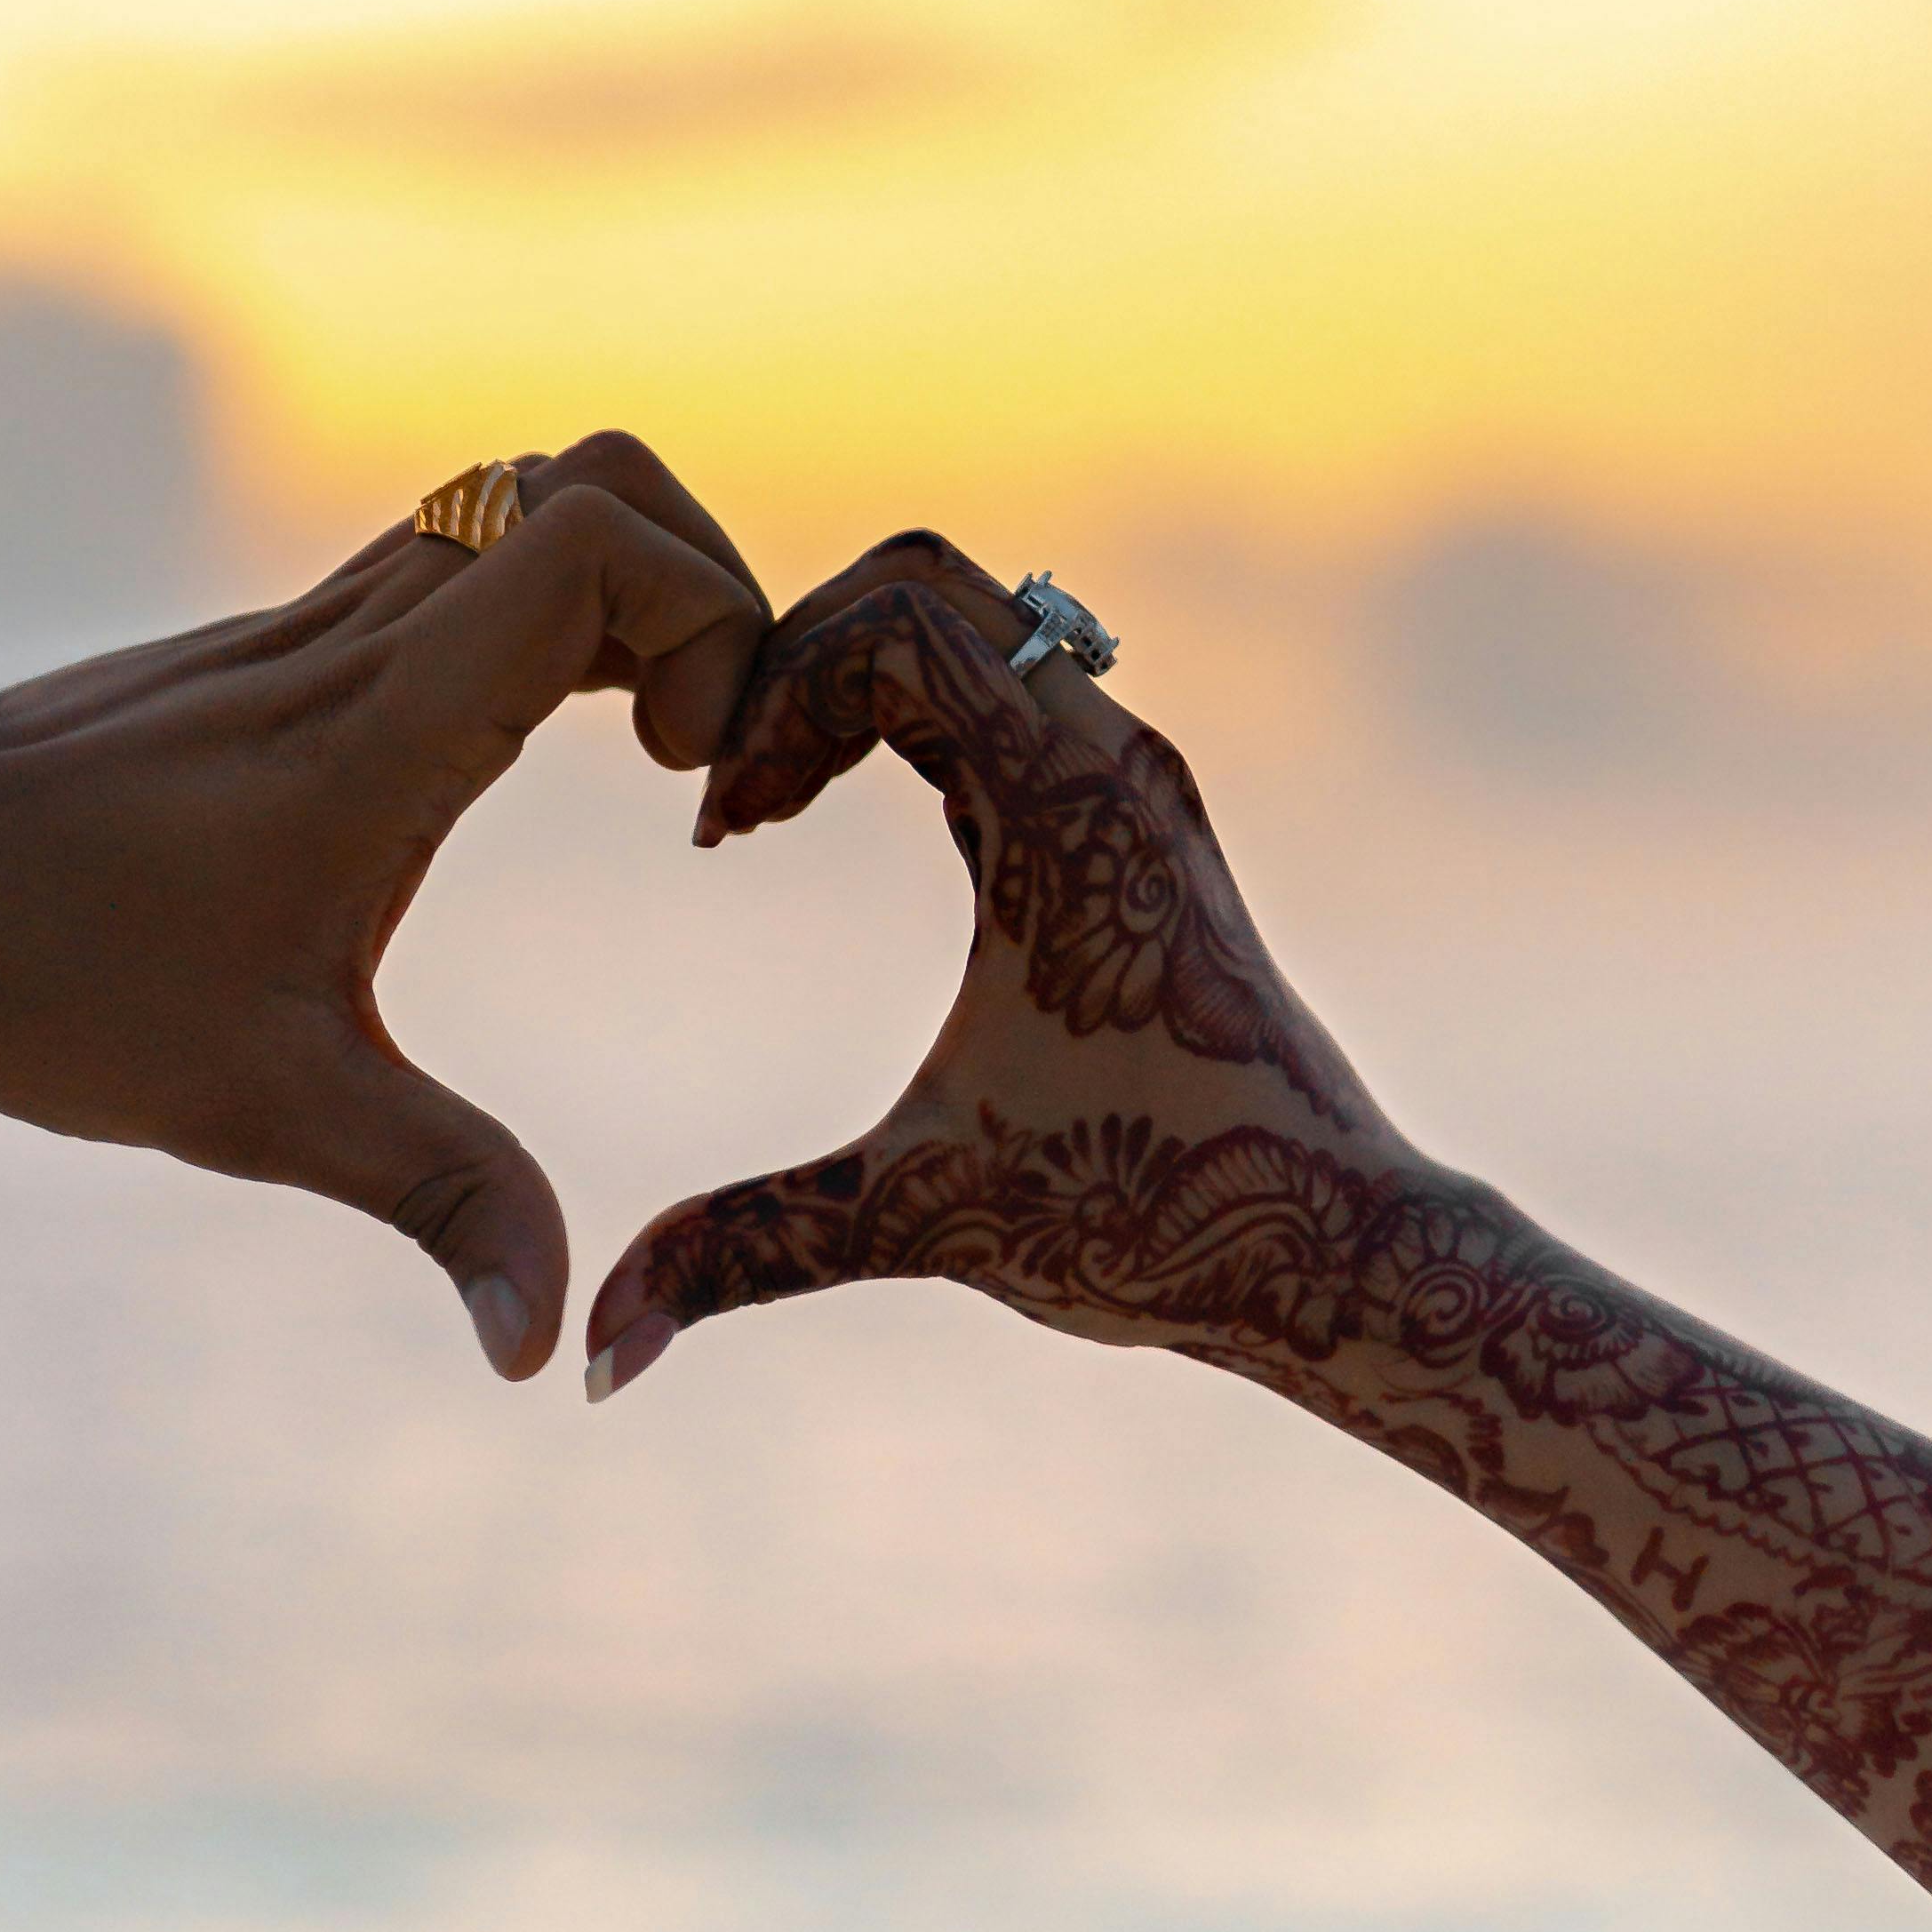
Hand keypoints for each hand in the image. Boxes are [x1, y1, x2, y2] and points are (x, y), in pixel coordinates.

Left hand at [0, 430, 762, 1378]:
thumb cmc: (64, 986)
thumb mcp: (267, 1111)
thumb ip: (437, 1203)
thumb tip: (539, 1351)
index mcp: (378, 728)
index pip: (585, 535)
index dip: (701, 614)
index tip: (685, 772)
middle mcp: (357, 639)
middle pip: (587, 472)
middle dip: (702, 585)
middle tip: (694, 748)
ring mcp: (315, 622)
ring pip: (524, 490)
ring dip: (627, 592)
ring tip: (644, 746)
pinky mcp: (286, 641)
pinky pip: (463, 550)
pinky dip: (552, 609)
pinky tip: (549, 744)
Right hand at [583, 529, 1405, 1398]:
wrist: (1334, 1245)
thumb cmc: (1152, 1217)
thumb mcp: (924, 1214)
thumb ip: (750, 1250)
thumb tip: (598, 1346)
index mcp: (1067, 805)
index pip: (893, 619)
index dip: (774, 693)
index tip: (723, 830)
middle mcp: (1111, 759)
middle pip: (922, 585)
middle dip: (794, 657)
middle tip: (726, 792)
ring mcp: (1129, 781)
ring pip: (963, 628)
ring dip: (843, 684)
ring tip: (760, 807)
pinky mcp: (1127, 818)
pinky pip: (991, 693)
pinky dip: (896, 717)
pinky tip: (823, 817)